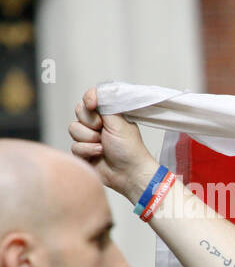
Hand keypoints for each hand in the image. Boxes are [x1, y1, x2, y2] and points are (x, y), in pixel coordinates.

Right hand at [69, 87, 158, 201]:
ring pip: (73, 129)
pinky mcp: (83, 151)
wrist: (129, 173)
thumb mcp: (120, 121)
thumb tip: (96, 93)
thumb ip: (107, 104)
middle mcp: (97, 123)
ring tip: (104, 146)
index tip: (93, 105)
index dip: (89, 99)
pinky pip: (74, 145)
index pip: (90, 98)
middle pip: (78, 112)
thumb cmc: (130, 148)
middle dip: (90, 122)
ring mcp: (89, 137)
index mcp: (108, 114)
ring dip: (90, 138)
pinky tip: (99, 154)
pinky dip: (88, 150)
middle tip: (104, 130)